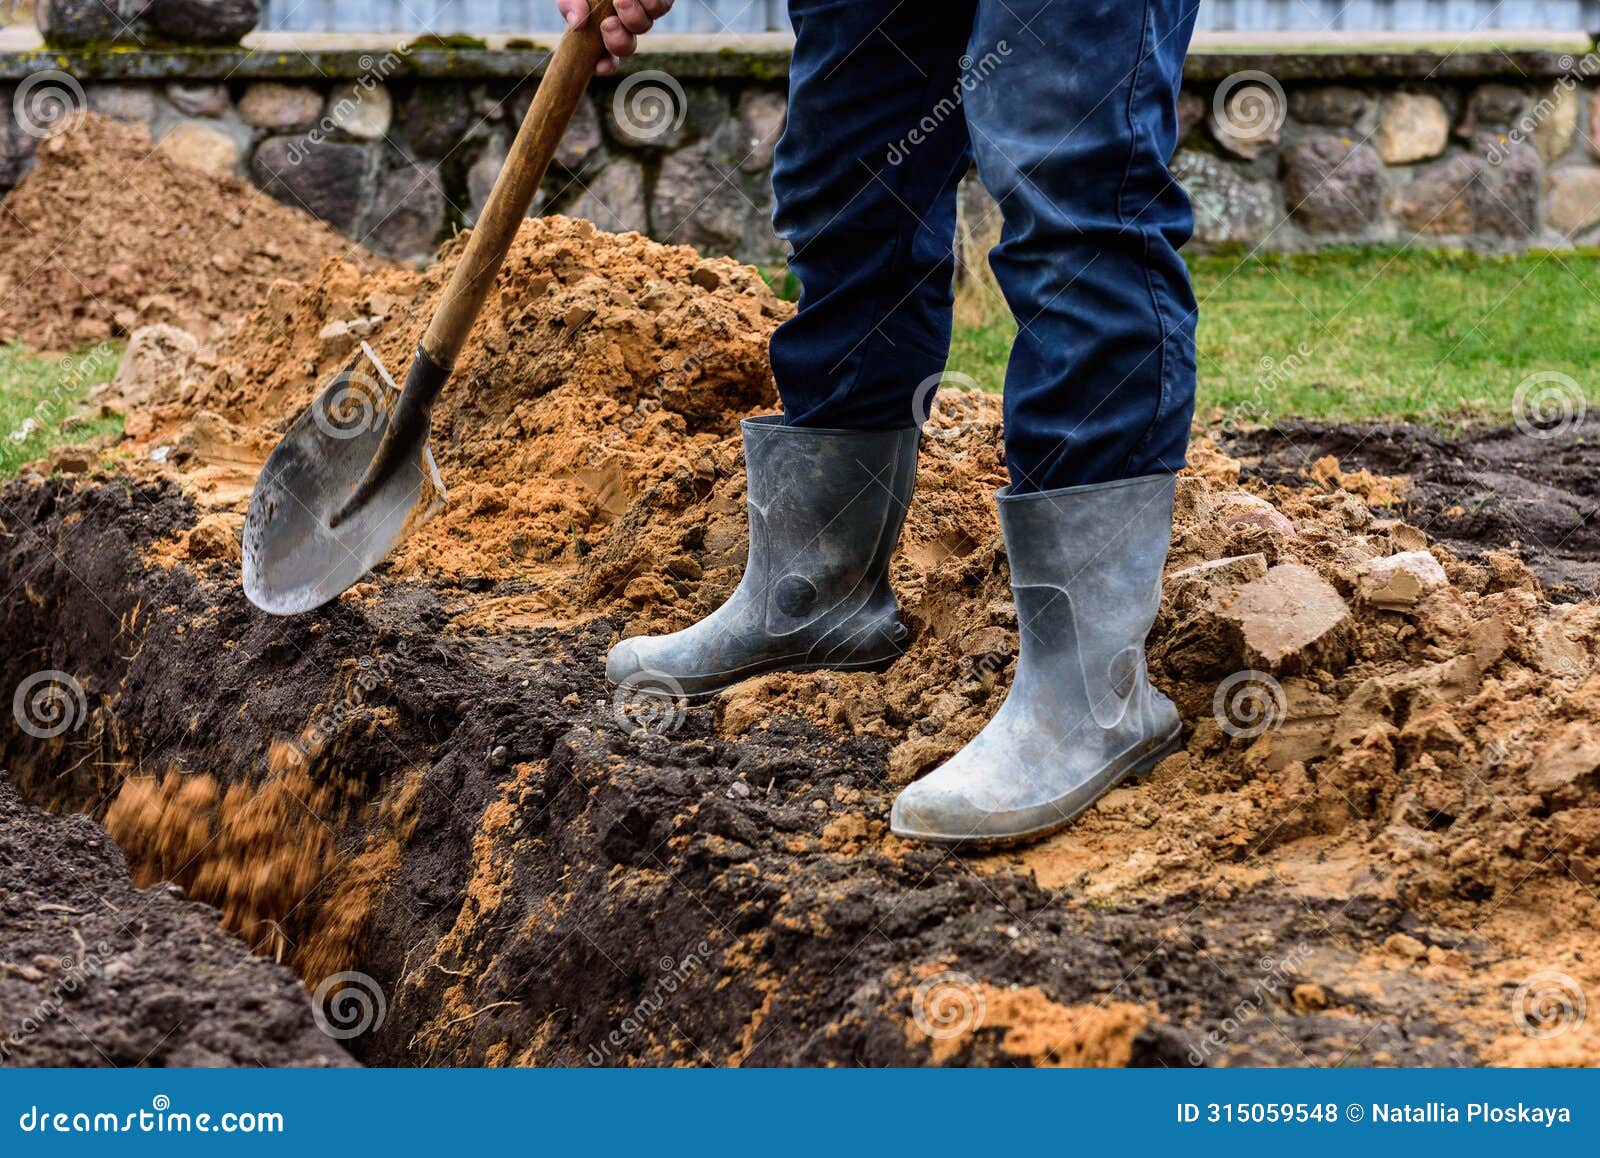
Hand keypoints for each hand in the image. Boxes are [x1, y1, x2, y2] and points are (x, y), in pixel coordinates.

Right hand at [556, 0, 673, 74]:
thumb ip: (570, 5)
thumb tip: (578, 23)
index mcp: (603, 31)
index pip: (606, 59)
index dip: (605, 65)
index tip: (600, 65)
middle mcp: (625, 26)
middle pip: (626, 46)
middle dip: (618, 40)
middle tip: (609, 24)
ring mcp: (644, 13)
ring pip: (644, 25)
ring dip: (633, 17)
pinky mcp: (661, 0)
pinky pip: (661, 5)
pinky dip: (649, 1)